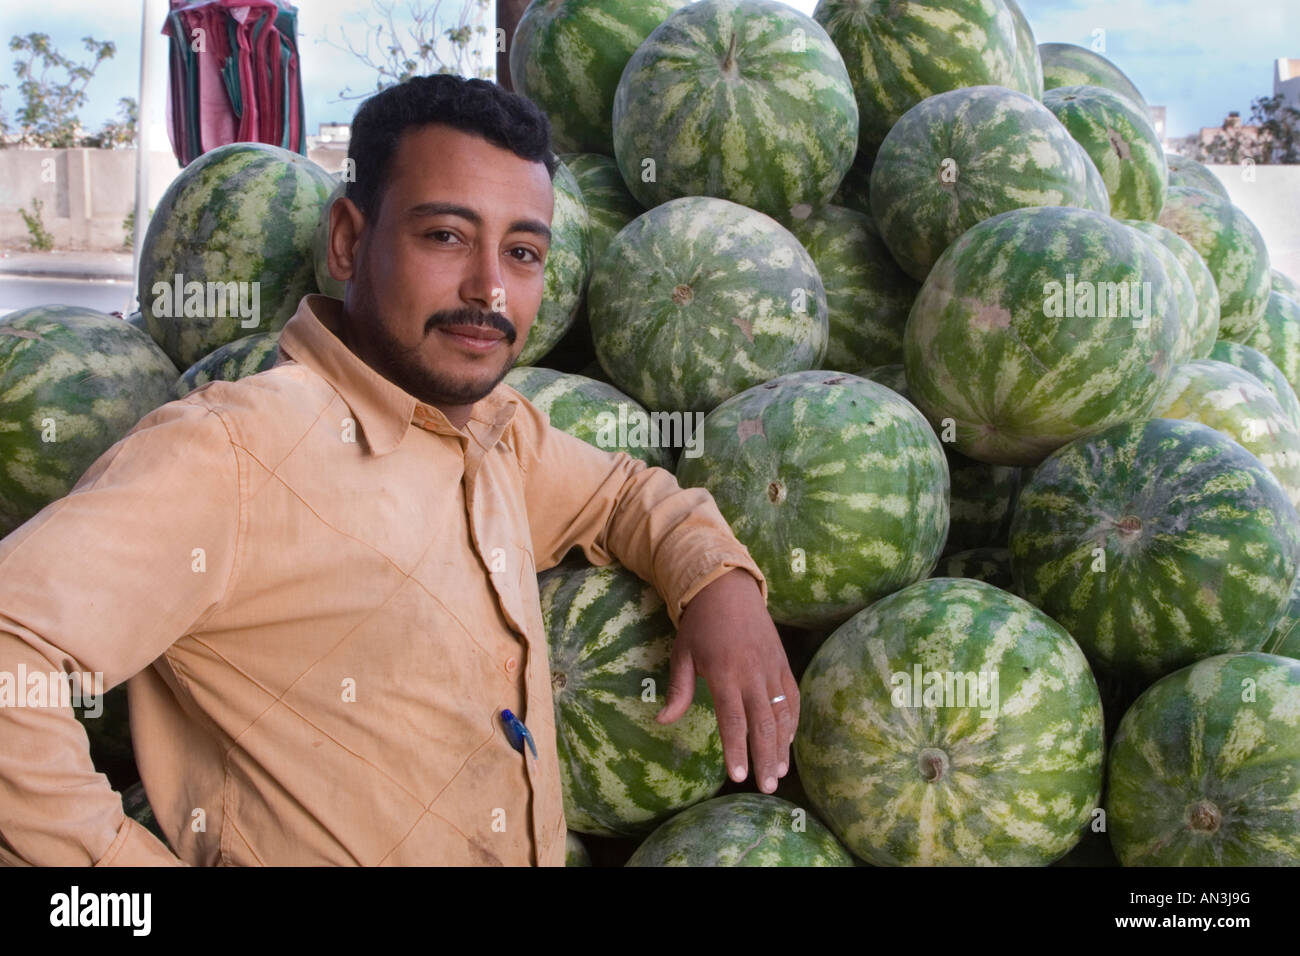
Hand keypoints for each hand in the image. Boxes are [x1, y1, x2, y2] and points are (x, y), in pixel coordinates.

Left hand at [655, 568, 797, 793]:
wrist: (727, 587)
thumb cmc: (699, 623)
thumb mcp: (682, 654)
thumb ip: (678, 690)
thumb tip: (662, 721)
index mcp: (724, 673)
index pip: (733, 720)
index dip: (736, 750)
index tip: (737, 777)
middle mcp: (752, 673)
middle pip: (763, 724)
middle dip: (764, 758)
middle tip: (766, 787)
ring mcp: (771, 668)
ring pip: (782, 714)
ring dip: (782, 746)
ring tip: (778, 772)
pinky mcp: (782, 663)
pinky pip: (791, 697)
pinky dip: (792, 721)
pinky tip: (788, 742)